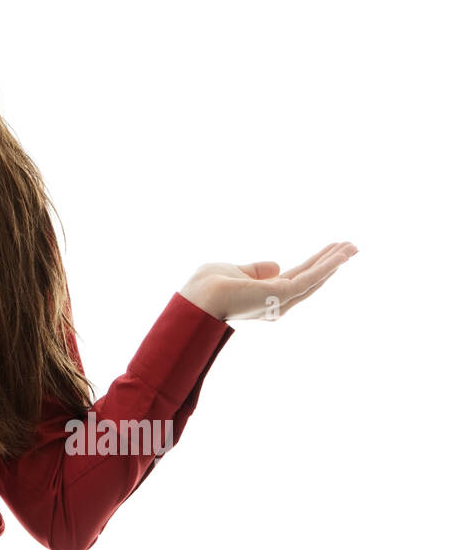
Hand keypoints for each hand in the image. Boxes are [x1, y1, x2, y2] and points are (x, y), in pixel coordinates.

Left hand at [179, 241, 358, 321]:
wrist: (196, 300)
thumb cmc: (206, 288)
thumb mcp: (235, 272)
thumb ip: (257, 270)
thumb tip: (278, 265)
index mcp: (266, 297)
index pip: (297, 278)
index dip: (315, 264)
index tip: (332, 250)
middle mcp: (277, 303)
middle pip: (310, 279)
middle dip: (331, 263)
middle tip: (352, 246)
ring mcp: (280, 301)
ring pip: (314, 279)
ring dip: (334, 262)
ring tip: (353, 247)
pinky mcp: (281, 295)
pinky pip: (310, 278)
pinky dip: (327, 266)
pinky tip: (341, 255)